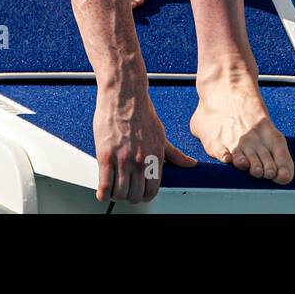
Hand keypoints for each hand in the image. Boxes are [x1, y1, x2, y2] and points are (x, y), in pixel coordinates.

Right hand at [93, 82, 196, 203]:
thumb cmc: (142, 112)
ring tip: (114, 189)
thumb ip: (175, 154)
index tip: (140, 194)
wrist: (125, 95)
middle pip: (135, 195)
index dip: (145, 197)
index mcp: (155, 157)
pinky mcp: (105, 156)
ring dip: (116, 195)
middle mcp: (140, 161)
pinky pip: (104, 185)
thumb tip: (191, 164)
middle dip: (130, 197)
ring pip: (119, 193)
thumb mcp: (162, 135)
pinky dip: (103, 193)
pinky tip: (103, 191)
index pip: (152, 191)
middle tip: (126, 192)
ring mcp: (122, 160)